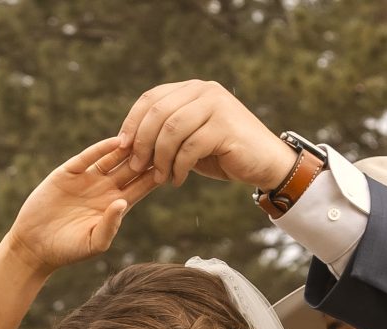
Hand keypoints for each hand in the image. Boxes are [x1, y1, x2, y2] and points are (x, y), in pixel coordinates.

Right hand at [7, 140, 160, 274]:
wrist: (35, 245)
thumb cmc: (67, 250)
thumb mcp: (93, 242)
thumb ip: (110, 225)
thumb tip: (123, 202)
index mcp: (115, 206)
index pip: (140, 187)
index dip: (154, 176)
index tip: (172, 165)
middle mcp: (104, 189)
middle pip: (131, 168)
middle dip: (146, 156)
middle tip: (165, 142)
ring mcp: (87, 179)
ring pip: (112, 158)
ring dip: (128, 148)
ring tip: (145, 135)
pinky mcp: (69, 172)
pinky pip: (88, 157)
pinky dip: (101, 149)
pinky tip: (116, 141)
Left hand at [118, 80, 296, 190]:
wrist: (265, 163)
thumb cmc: (224, 154)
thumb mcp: (190, 140)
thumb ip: (167, 134)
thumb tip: (129, 144)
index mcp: (192, 90)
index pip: (151, 98)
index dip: (132, 122)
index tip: (121, 147)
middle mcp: (203, 91)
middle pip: (158, 112)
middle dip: (142, 142)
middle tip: (136, 166)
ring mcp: (215, 106)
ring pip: (172, 130)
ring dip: (160, 158)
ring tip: (159, 179)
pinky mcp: (224, 126)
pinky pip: (189, 147)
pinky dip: (178, 167)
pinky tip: (178, 180)